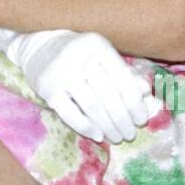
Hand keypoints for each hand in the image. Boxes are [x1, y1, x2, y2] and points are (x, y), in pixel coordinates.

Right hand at [0, 29, 156, 143]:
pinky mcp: (46, 88)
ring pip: (91, 105)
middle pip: (108, 94)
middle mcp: (78, 56)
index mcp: (97, 46)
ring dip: (107, 126)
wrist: (39, 47)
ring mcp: (60, 72)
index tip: (141, 120)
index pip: (122, 78)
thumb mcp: (101, 57)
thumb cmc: (78, 54)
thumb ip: (125, 74)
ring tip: (117, 138)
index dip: (134, 102)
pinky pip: (69, 113)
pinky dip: (86, 127)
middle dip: (122, 119)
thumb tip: (145, 93)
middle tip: (130, 134)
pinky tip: (97, 135)